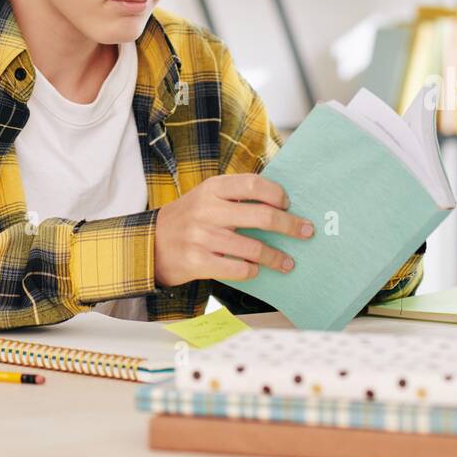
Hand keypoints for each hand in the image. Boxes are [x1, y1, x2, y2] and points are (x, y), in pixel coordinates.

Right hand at [154, 173, 314, 288]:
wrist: (150, 245)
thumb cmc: (188, 219)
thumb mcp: (206, 197)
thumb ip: (235, 196)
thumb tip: (278, 202)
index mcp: (212, 188)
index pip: (253, 185)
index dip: (276, 195)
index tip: (288, 204)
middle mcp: (207, 210)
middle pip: (262, 217)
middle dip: (290, 226)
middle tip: (306, 232)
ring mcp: (202, 237)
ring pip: (254, 248)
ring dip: (277, 257)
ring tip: (288, 262)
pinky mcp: (198, 263)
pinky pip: (238, 269)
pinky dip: (252, 271)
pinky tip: (256, 270)